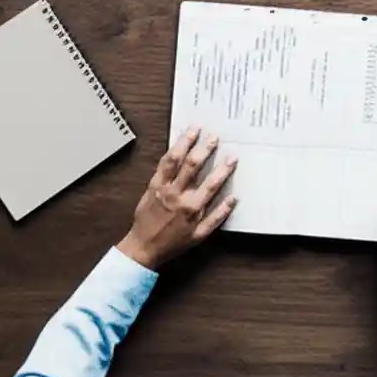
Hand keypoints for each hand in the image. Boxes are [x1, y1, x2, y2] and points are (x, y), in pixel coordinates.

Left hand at [116, 127, 237, 269]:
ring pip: (175, 160)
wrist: (144, 246)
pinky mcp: (153, 185)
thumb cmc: (173, 243)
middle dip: (205, 149)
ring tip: (194, 130)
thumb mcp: (200, 235)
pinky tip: (177, 142)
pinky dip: (170, 151)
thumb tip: (233, 199)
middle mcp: (178, 194)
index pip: (212, 183)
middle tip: (214, 137)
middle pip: (194, 165)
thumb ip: (218, 216)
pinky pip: (162, 164)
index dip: (224, 169)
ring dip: (185, 143)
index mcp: (192, 207)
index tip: (232, 158)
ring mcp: (164, 188)